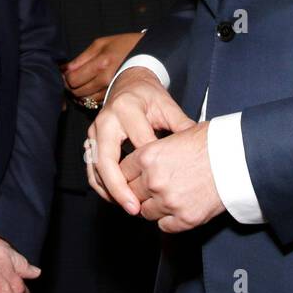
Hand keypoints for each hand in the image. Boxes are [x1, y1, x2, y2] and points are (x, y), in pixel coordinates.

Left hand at [64, 32, 144, 103]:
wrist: (147, 55)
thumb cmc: (123, 46)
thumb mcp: (100, 44)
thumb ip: (80, 58)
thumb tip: (63, 70)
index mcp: (101, 63)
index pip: (73, 79)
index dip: (65, 78)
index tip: (65, 74)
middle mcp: (106, 79)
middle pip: (77, 91)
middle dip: (70, 87)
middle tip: (71, 80)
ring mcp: (111, 90)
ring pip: (85, 100)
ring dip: (79, 94)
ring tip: (81, 84)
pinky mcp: (115, 96)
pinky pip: (95, 102)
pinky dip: (90, 98)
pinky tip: (91, 89)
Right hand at [87, 66, 194, 213]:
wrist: (128, 84)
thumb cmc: (150, 97)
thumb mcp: (168, 106)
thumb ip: (182, 126)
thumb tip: (203, 148)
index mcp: (126, 109)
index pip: (138, 142)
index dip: (151, 165)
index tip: (163, 185)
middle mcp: (105, 120)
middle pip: (106, 160)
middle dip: (119, 187)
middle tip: (135, 208)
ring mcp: (94, 132)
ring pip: (95, 168)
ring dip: (109, 191)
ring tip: (128, 208)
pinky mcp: (90, 142)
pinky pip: (91, 169)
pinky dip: (102, 186)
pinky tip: (117, 199)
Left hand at [121, 121, 225, 232]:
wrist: (239, 158)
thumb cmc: (213, 142)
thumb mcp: (176, 135)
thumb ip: (156, 149)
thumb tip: (146, 159)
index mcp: (148, 156)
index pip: (122, 171)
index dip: (128, 174)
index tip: (133, 177)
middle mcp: (154, 180)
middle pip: (131, 193)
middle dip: (138, 191)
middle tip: (150, 188)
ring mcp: (169, 202)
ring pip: (145, 212)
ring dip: (153, 206)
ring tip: (167, 197)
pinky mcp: (185, 218)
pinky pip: (164, 226)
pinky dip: (169, 220)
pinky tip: (177, 209)